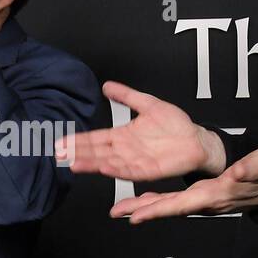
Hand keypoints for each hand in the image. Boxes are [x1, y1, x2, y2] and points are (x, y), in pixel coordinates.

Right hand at [55, 81, 226, 179]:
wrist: (196, 139)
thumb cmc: (176, 125)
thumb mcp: (148, 104)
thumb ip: (127, 96)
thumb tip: (108, 86)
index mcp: (123, 135)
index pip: (95, 138)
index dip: (78, 140)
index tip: (62, 142)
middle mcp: (125, 150)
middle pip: (96, 152)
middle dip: (78, 153)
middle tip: (60, 154)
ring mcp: (135, 161)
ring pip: (108, 163)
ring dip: (91, 164)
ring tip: (75, 163)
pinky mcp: (148, 170)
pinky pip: (129, 171)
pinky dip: (116, 170)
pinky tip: (104, 168)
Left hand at [108, 147, 257, 222]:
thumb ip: (250, 169)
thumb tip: (238, 170)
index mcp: (216, 195)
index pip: (182, 205)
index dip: (158, 210)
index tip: (136, 216)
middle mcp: (205, 201)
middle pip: (168, 208)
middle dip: (142, 211)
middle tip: (116, 212)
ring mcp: (202, 200)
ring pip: (168, 205)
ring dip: (144, 206)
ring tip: (120, 208)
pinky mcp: (201, 195)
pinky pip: (174, 200)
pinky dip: (156, 200)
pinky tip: (141, 200)